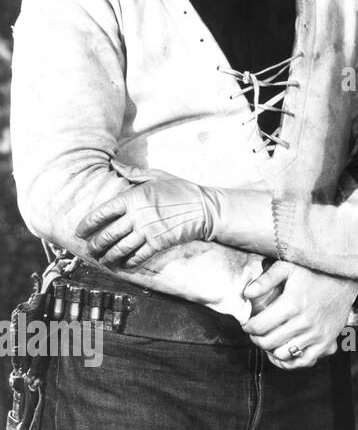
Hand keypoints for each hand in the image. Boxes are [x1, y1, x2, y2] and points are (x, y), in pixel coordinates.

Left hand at [75, 178, 215, 267]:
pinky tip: (123, 265)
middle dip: (95, 245)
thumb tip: (114, 164)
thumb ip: (133, 172)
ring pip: (119, 248)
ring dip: (108, 257)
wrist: (206, 208)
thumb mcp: (158, 176)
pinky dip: (128, 262)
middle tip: (90, 250)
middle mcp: (137, 215)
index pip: (101, 213)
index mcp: (133, 197)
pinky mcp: (159, 243)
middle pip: (107, 234)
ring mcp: (148, 231)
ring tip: (102, 261)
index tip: (80, 232)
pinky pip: (138, 256)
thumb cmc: (182, 190)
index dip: (87, 224)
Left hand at [241, 261, 357, 369]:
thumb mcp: (288, 267)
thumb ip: (266, 279)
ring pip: (283, 354)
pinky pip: (304, 361)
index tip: (248, 323)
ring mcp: (317, 334)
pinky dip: (291, 361)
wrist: (344, 279)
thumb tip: (247, 293)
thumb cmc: (314, 272)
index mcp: (292, 304)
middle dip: (256, 338)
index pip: (259, 326)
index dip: (248, 326)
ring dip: (271, 349)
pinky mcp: (327, 342)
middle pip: (268, 342)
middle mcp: (305, 322)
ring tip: (270, 340)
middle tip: (256, 332)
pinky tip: (284, 351)